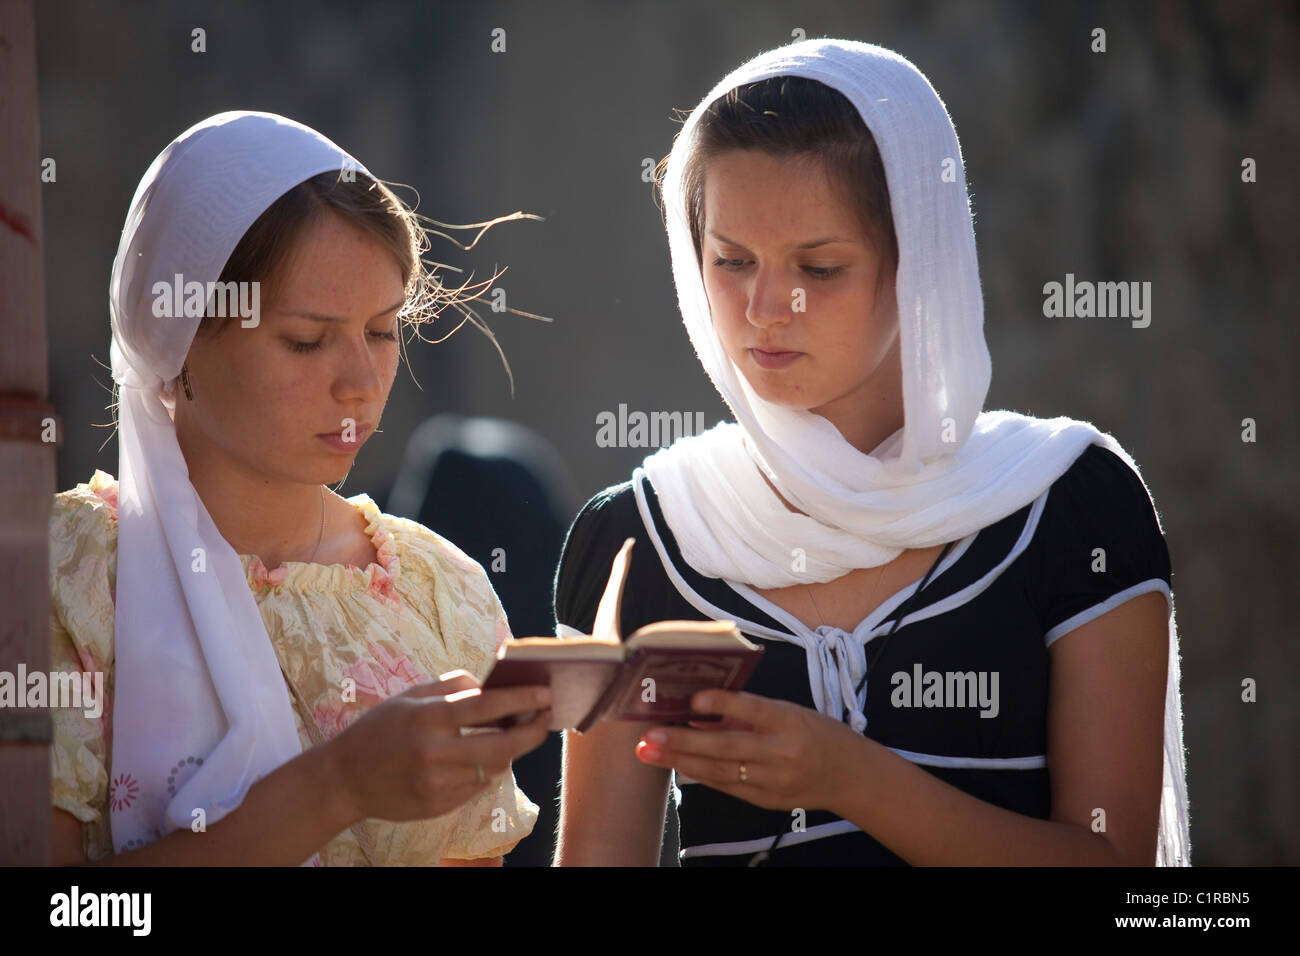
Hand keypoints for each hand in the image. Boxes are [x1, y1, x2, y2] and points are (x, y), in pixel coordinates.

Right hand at [327, 669, 550, 824]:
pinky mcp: (438, 806)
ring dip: (511, 750)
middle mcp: (434, 753)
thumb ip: (451, 687)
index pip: (485, 706)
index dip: (521, 699)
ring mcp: (437, 784)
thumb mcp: (408, 697)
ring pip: (494, 768)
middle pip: (501, 745)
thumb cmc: (378, 730)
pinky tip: (484, 757)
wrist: (344, 780)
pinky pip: (478, 786)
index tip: (546, 693)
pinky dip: (487, 770)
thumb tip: (490, 684)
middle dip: (532, 731)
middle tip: (546, 717)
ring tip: (517, 733)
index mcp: (426, 718)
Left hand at [634, 690, 860, 812]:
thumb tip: (701, 709)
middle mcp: (781, 752)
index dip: (723, 704)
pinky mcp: (767, 800)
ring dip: (681, 761)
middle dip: (683, 742)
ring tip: (651, 751)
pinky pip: (727, 786)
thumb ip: (747, 712)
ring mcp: (773, 780)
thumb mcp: (788, 711)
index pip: (753, 710)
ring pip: (720, 771)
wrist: (850, 776)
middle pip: (727, 747)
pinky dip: (700, 774)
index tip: (693, 699)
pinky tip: (676, 765)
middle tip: (650, 735)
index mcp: (790, 721)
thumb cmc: (815, 733)